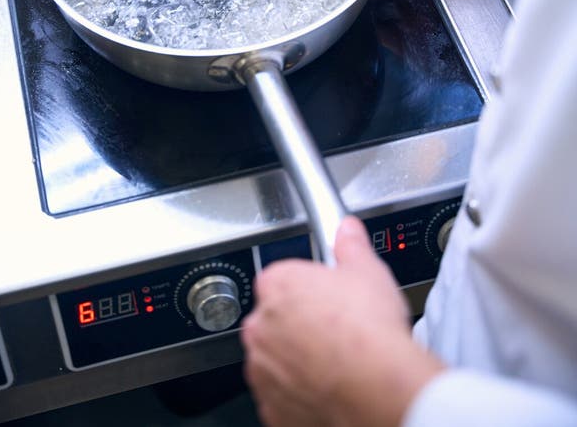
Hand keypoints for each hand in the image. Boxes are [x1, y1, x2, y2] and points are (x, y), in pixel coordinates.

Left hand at [241, 217, 444, 426]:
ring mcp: (263, 371)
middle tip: (336, 328)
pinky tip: (330, 388)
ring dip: (297, 360)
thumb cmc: (368, 331)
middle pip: (276, 320)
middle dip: (300, 324)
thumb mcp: (367, 270)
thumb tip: (347, 229)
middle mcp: (260, 328)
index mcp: (277, 286)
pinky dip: (300, 395)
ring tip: (337, 361)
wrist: (376, 389)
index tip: (328, 295)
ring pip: (276, 360)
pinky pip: (282, 397)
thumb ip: (351, 245)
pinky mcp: (272, 409)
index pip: (283, 278)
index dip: (310, 287)